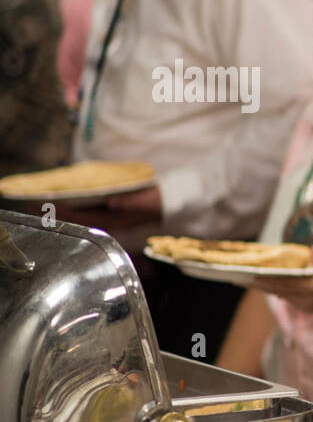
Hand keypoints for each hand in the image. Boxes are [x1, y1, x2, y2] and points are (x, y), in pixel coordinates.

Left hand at [45, 186, 161, 233]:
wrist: (170, 203)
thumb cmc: (159, 201)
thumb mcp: (150, 201)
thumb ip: (134, 203)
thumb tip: (113, 203)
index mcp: (116, 220)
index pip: (85, 219)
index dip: (66, 213)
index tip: (48, 205)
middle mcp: (108, 220)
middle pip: (77, 220)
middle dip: (56, 214)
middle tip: (32, 205)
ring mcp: (107, 216)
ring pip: (78, 217)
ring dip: (60, 211)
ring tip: (40, 203)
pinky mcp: (108, 211)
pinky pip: (84, 211)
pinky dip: (71, 207)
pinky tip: (61, 201)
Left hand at [252, 244, 312, 315]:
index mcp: (312, 287)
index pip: (285, 283)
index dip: (269, 281)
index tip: (255, 277)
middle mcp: (307, 299)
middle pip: (281, 292)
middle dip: (266, 286)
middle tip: (251, 281)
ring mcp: (308, 306)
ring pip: (286, 298)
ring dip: (273, 291)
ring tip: (261, 285)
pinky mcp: (311, 310)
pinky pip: (293, 302)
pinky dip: (284, 296)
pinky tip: (279, 292)